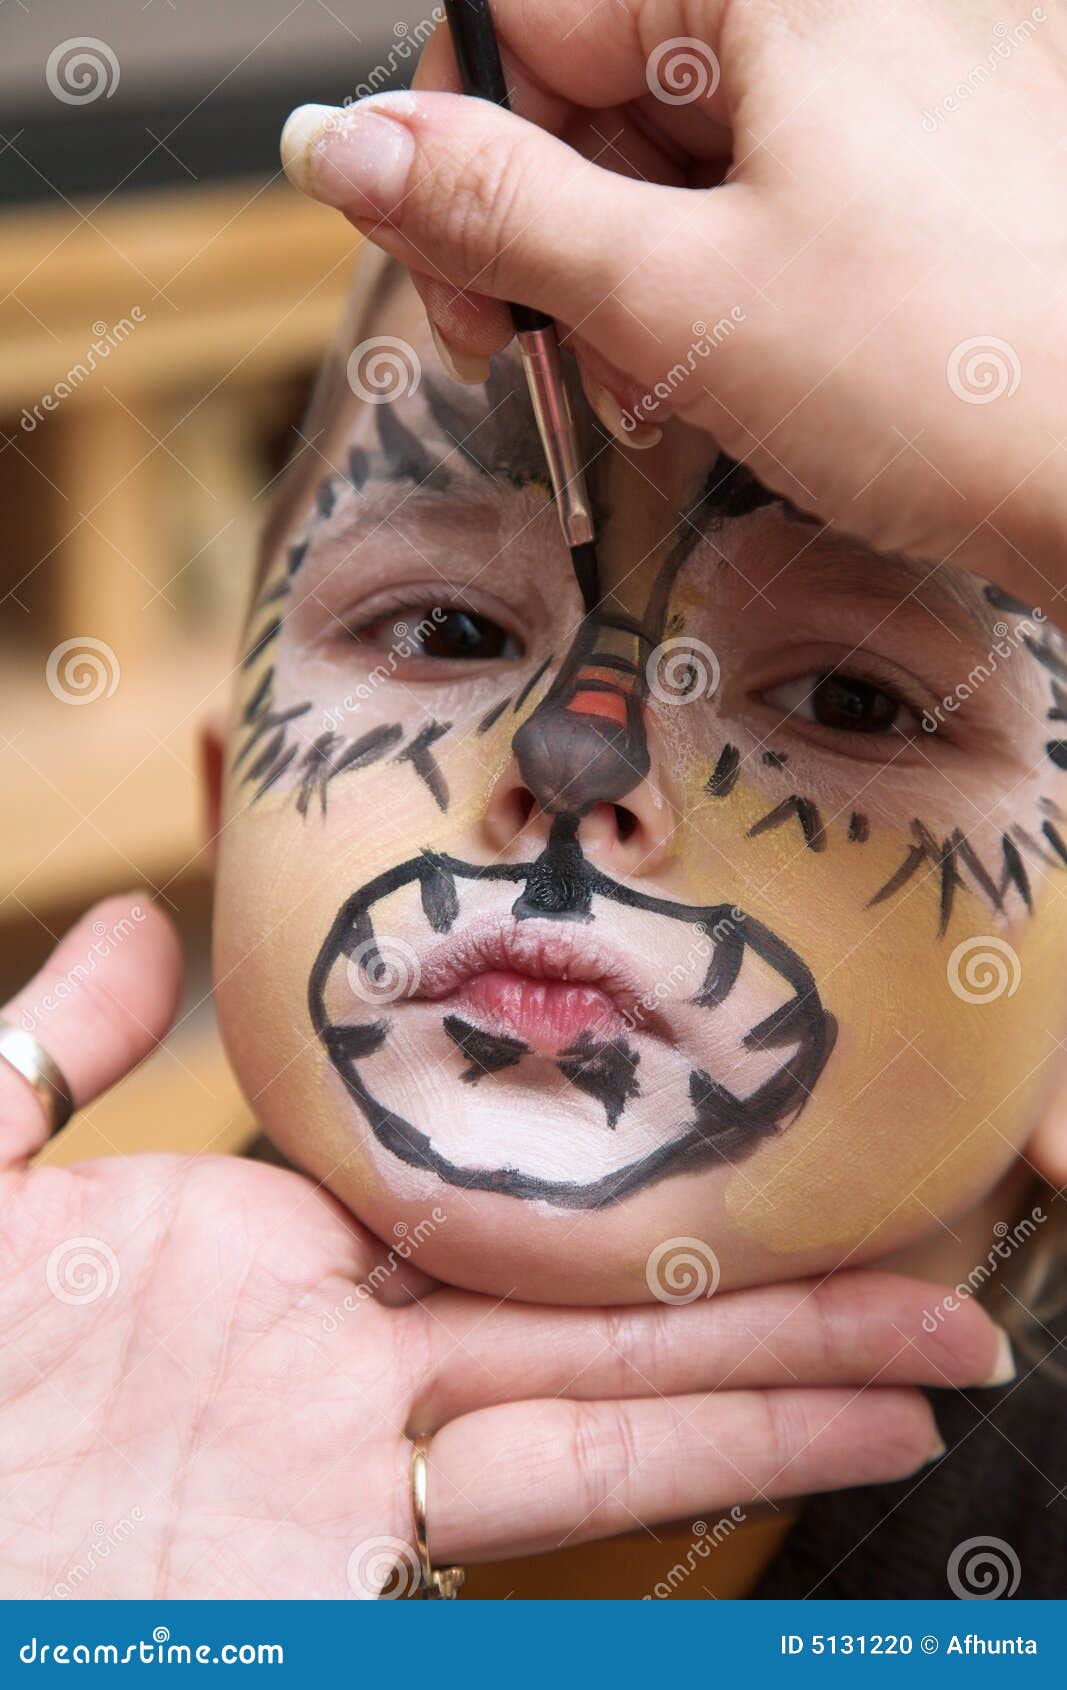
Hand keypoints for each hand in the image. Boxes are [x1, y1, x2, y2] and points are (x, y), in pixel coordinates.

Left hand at [0, 898, 1005, 1595]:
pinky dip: (706, 1475)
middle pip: (595, 1310)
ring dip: (785, 1385)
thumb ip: (56, 1052)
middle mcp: (338, 1351)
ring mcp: (354, 1457)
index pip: (482, 1194)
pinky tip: (830, 1453)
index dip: (620, 1169)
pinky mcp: (347, 1556)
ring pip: (615, 1406)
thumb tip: (141, 917)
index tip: (725, 1140)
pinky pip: (561, 1500)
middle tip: (923, 1277)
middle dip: (768, 1296)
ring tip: (935, 1362)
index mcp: (260, 1246)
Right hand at [281, 0, 1066, 607]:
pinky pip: (757, 222)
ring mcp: (873, 110)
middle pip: (599, 97)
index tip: (452, 274)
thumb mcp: (675, 293)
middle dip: (556, 244)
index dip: (459, 154)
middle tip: (553, 354)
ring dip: (634, 295)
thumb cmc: (953, 373)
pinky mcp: (901, 196)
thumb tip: (345, 143)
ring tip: (668, 387)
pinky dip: (715, 308)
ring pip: (674, 174)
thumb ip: (495, 211)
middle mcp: (831, 23)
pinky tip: (729, 383)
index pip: (531, 15)